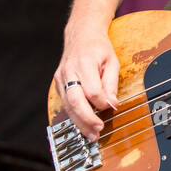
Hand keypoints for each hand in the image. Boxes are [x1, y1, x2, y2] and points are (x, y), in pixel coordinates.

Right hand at [55, 26, 121, 141]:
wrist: (80, 35)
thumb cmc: (99, 48)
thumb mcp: (112, 61)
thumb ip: (111, 83)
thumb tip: (111, 104)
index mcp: (84, 63)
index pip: (91, 89)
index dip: (101, 102)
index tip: (112, 108)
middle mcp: (69, 71)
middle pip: (75, 101)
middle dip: (86, 119)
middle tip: (97, 131)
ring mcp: (61, 78)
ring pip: (67, 106)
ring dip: (79, 123)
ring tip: (92, 134)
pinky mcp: (58, 83)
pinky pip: (65, 103)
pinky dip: (74, 116)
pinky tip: (83, 125)